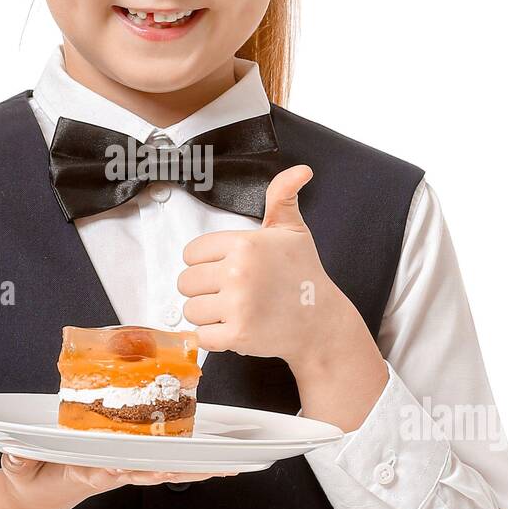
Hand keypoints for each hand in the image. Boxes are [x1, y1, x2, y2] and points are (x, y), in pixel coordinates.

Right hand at [0, 452, 239, 508]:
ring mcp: (122, 469)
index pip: (101, 473)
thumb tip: (14, 449)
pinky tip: (212, 461)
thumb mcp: (19, 470)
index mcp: (81, 473)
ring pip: (161, 469)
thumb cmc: (33, 477)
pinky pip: (161, 463)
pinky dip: (186, 462)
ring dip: (192, 469)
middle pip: (146, 472)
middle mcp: (109, 472)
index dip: (114, 472)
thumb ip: (18, 459)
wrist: (41, 494)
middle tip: (205, 468)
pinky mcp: (128, 464)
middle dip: (176, 471)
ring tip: (224, 466)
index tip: (121, 469)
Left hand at [177, 164, 381, 380]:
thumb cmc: (304, 274)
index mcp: (245, 244)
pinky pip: (202, 336)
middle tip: (230, 293)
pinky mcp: (238, 335)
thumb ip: (282, 197)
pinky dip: (213, 337)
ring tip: (233, 310)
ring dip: (207, 314)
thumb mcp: (293, 231)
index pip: (191, 253)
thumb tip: (300, 170)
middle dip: (203, 289)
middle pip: (186, 282)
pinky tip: (234, 328)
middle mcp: (238, 272)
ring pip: (190, 310)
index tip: (225, 269)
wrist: (321, 322)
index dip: (205, 262)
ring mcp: (238, 305)